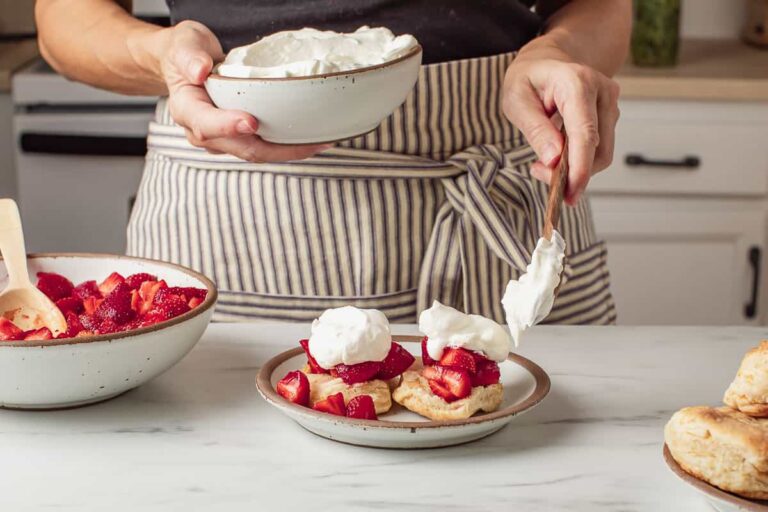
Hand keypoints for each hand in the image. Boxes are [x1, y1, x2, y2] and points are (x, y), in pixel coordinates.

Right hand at [156, 21, 327, 161]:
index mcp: (187, 110)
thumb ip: (189, 56)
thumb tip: (200, 70)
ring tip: (319, 143)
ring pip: (258, 153)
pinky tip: (311, 140)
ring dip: (289, 152)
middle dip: (276, 149)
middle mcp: (204, 132)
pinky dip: (287, 146)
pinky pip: (265, 147)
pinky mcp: (240, 139)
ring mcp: (223, 140)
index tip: (251, 122)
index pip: (206, 125)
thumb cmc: (186, 54)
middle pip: (242, 148)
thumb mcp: (183, 45)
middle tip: (308, 142)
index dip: (229, 126)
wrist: (187, 65)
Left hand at [502, 44, 619, 204]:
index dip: (580, 166)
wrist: (547, 60)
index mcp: (576, 82)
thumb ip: (535, 129)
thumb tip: (554, 159)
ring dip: (575, 168)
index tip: (571, 190)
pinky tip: (558, 155)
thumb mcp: (516, 100)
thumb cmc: (528, 78)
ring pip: (601, 152)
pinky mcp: (611, 115)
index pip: (584, 131)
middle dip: (573, 173)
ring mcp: (610, 103)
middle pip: (598, 148)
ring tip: (544, 164)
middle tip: (540, 174)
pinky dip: (580, 160)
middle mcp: (602, 91)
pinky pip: (599, 147)